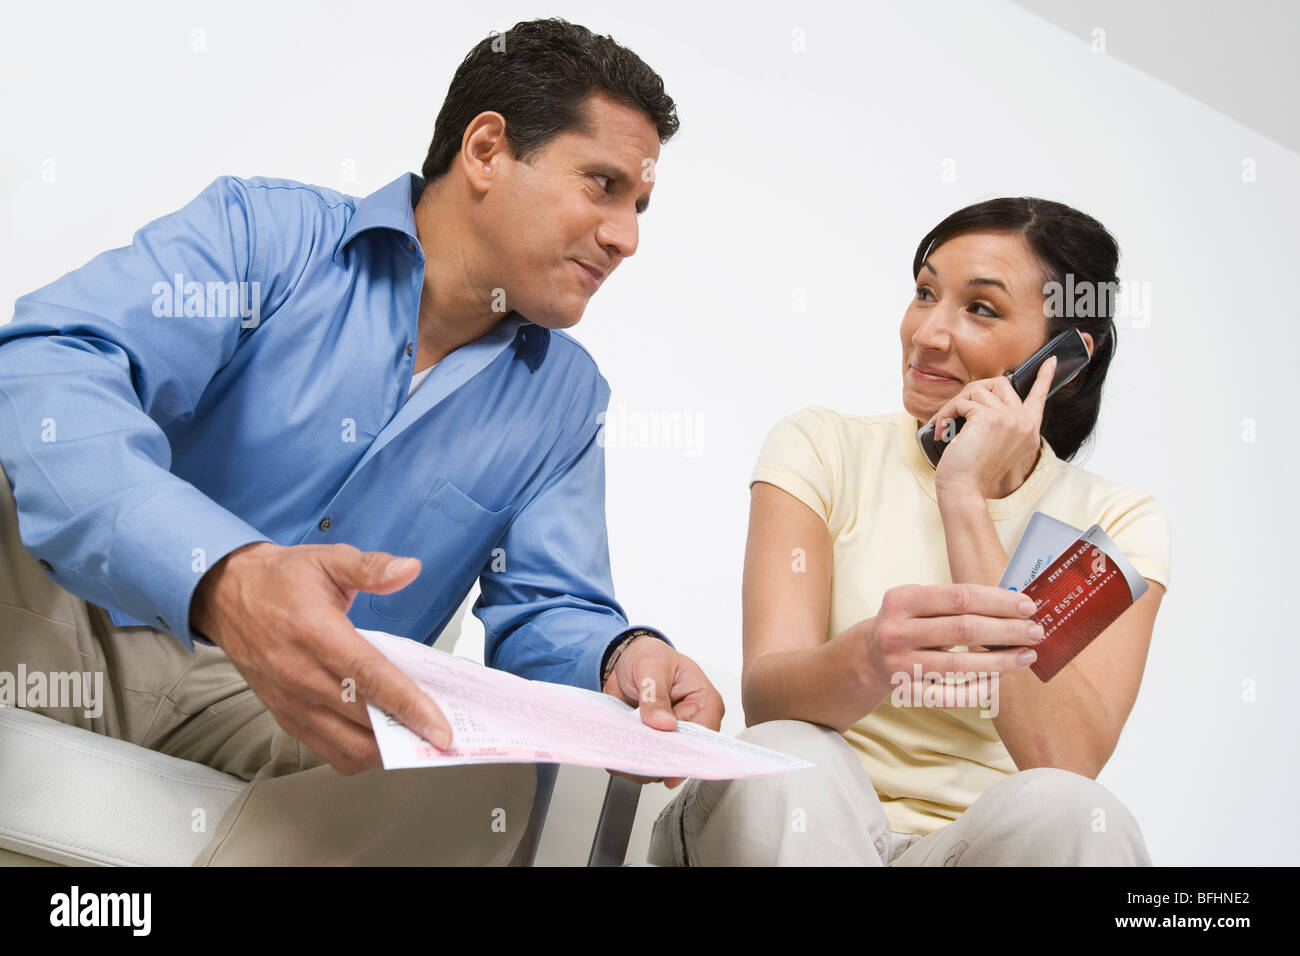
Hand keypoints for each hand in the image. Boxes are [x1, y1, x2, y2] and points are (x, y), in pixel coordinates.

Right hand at [190, 541, 453, 774]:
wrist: (227, 595)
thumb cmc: (280, 580)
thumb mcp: (327, 559)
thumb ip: (371, 567)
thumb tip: (408, 569)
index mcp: (314, 632)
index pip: (368, 677)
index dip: (408, 705)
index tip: (438, 727)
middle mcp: (299, 674)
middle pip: (363, 717)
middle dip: (408, 732)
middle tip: (443, 736)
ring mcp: (290, 701)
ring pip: (347, 745)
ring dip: (386, 749)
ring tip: (418, 739)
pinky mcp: (285, 717)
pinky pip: (328, 751)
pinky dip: (360, 754)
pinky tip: (383, 740)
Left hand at [601, 635, 724, 788]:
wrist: (626, 659)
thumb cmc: (649, 655)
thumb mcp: (651, 667)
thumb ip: (656, 695)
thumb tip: (664, 722)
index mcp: (704, 701)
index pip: (703, 736)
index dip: (686, 752)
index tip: (666, 760)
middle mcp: (692, 721)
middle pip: (682, 753)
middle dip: (659, 757)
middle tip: (637, 755)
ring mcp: (672, 734)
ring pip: (662, 761)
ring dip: (642, 761)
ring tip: (624, 752)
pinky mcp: (654, 740)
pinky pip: (646, 757)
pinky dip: (631, 758)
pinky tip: (619, 752)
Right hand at [851, 583, 1044, 706]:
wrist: (868, 657)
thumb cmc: (908, 623)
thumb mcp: (920, 602)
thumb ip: (957, 602)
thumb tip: (1014, 606)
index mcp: (901, 599)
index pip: (959, 597)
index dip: (998, 602)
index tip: (1028, 606)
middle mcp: (896, 631)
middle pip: (963, 630)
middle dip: (1006, 631)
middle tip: (1035, 632)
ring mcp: (899, 665)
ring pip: (960, 666)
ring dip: (1001, 661)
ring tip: (1027, 655)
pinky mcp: (906, 692)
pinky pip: (951, 696)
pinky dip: (980, 688)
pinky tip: (1000, 679)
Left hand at [926, 356, 1055, 498]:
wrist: (965, 490)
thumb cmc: (974, 474)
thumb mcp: (996, 447)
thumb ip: (1000, 425)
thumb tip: (984, 401)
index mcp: (1029, 432)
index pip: (1039, 398)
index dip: (1044, 377)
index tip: (1051, 361)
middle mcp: (1024, 423)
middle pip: (1000, 384)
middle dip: (973, 392)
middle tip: (957, 410)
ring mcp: (1009, 419)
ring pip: (978, 390)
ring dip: (955, 404)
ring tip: (944, 423)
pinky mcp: (989, 417)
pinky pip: (962, 402)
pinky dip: (946, 412)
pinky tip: (941, 428)